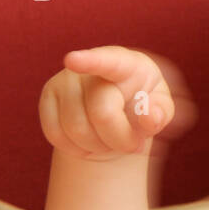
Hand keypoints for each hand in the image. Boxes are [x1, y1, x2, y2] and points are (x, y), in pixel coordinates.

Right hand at [39, 46, 196, 162]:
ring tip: (110, 140)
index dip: (90, 61)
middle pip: (102, 112)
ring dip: (99, 147)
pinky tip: (90, 142)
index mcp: (126, 64)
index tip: (71, 60)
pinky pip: (55, 135)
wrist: (117, 117)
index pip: (109, 62)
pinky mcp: (47, 99)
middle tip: (133, 145)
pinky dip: (77, 149)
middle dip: (121, 139)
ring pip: (76, 129)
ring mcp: (64, 81)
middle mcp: (91, 68)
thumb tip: (151, 117)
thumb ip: (161, 113)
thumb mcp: (160, 111)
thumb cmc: (143, 109)